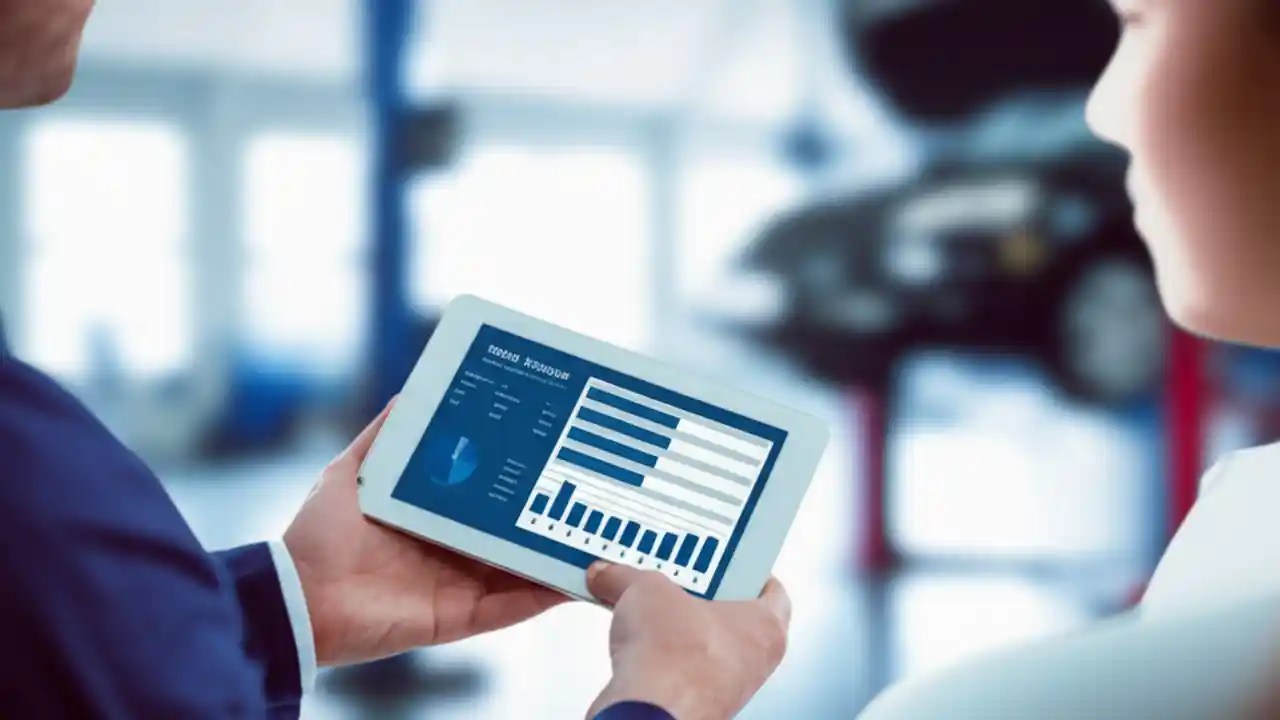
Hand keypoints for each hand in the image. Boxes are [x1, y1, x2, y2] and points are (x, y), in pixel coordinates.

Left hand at [284, 401, 569, 665]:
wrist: (300, 596)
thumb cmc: (319, 535)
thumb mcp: (350, 473)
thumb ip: (383, 438)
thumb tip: (410, 394)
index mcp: (429, 520)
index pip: (483, 500)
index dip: (513, 483)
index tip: (546, 458)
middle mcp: (449, 553)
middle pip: (509, 536)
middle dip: (544, 519)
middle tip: (584, 495)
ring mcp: (457, 587)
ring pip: (518, 572)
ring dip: (552, 558)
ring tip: (592, 536)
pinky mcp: (458, 618)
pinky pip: (508, 608)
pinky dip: (539, 596)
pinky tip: (571, 580)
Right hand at [585, 562, 790, 719]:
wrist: (648, 715)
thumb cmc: (673, 659)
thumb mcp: (644, 589)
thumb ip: (626, 576)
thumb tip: (609, 574)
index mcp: (766, 627)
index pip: (771, 589)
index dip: (745, 569)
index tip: (723, 558)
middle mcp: (753, 661)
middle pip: (731, 616)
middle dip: (700, 596)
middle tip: (675, 574)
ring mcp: (724, 688)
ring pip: (703, 647)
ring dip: (676, 628)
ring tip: (645, 603)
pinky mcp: (693, 704)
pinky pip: (678, 671)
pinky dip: (659, 657)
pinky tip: (633, 640)